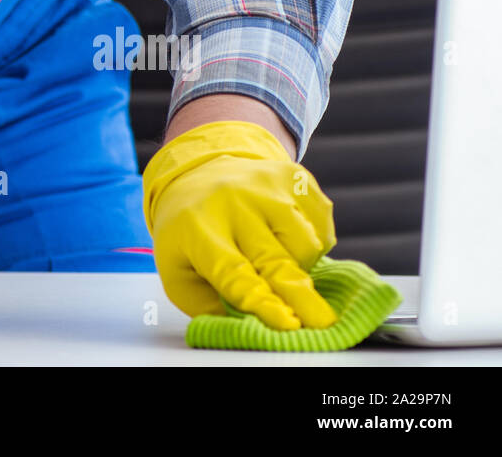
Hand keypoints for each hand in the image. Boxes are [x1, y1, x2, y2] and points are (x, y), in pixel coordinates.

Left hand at [142, 120, 338, 329]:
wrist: (198, 172)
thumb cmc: (191, 234)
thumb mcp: (178, 270)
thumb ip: (209, 306)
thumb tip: (253, 329)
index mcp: (197, 227)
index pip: (232, 272)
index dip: (262, 301)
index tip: (288, 324)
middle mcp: (232, 201)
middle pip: (275, 258)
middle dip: (301, 295)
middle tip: (323, 322)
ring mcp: (264, 184)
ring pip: (305, 242)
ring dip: (302, 264)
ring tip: (276, 258)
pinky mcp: (292, 175)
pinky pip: (321, 221)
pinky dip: (314, 238)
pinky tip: (286, 233)